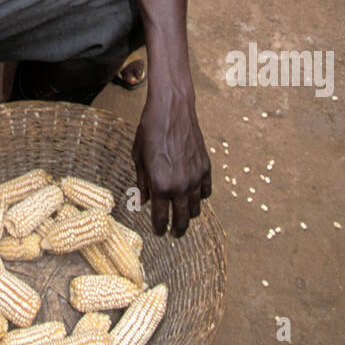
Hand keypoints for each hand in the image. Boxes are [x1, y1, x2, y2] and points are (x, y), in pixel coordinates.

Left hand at [132, 91, 210, 235]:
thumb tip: (142, 202)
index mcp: (160, 185)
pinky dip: (200, 196)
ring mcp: (195, 178)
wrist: (172, 111)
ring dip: (188, 214)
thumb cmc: (150, 131)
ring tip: (183, 216)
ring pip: (195, 208)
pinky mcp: (206, 168)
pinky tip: (193, 196)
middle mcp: (180, 186)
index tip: (158, 232)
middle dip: (177, 229)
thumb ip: (142, 182)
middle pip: (181, 219)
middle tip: (174, 233)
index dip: (159, 228)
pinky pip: (206, 191)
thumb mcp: (138, 158)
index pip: (161, 217)